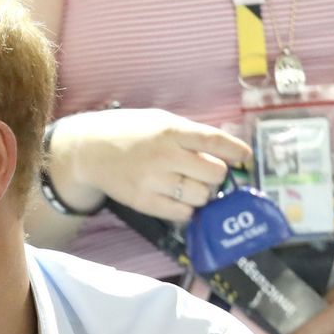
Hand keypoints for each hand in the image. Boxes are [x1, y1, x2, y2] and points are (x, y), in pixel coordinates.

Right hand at [48, 108, 251, 221]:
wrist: (88, 151)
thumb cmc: (129, 132)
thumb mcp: (160, 121)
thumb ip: (190, 134)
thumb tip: (227, 150)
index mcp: (171, 132)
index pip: (214, 142)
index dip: (236, 150)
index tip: (245, 157)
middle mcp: (165, 157)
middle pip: (215, 173)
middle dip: (215, 174)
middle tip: (204, 172)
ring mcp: (153, 181)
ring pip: (201, 195)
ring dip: (202, 192)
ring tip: (188, 185)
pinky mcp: (144, 202)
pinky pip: (182, 212)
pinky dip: (187, 208)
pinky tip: (178, 198)